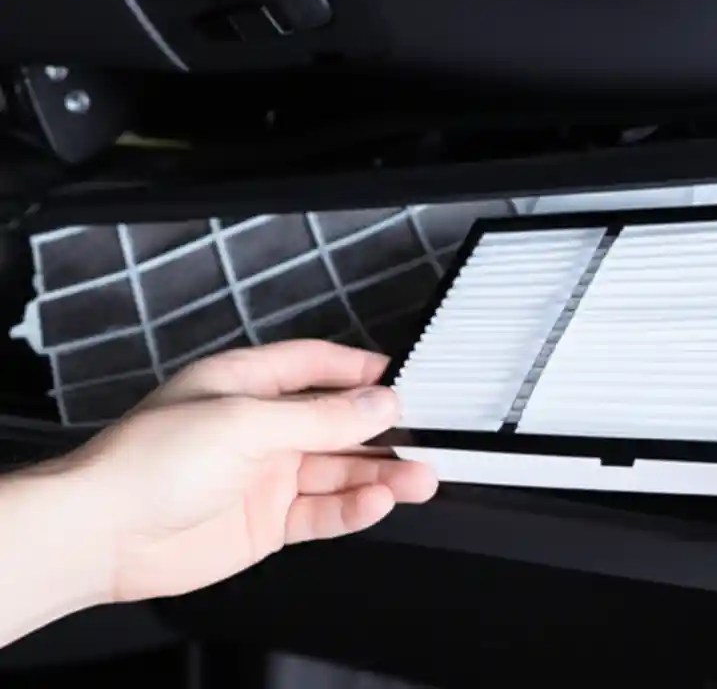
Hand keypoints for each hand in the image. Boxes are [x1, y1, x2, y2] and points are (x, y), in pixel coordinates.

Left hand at [63, 340, 436, 602]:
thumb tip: (378, 403)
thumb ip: (321, 417)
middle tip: (427, 436)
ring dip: (380, 474)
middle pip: (337, 423)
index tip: (406, 379)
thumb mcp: (247, 423)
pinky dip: (354, 509)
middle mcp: (260, 427)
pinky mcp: (267, 522)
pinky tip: (379, 502)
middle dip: (383, 430)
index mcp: (246, 383)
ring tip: (421, 477)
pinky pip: (323, 512)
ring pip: (339, 471)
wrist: (103, 536)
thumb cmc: (150, 463)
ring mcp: (265, 476)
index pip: (316, 366)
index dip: (361, 371)